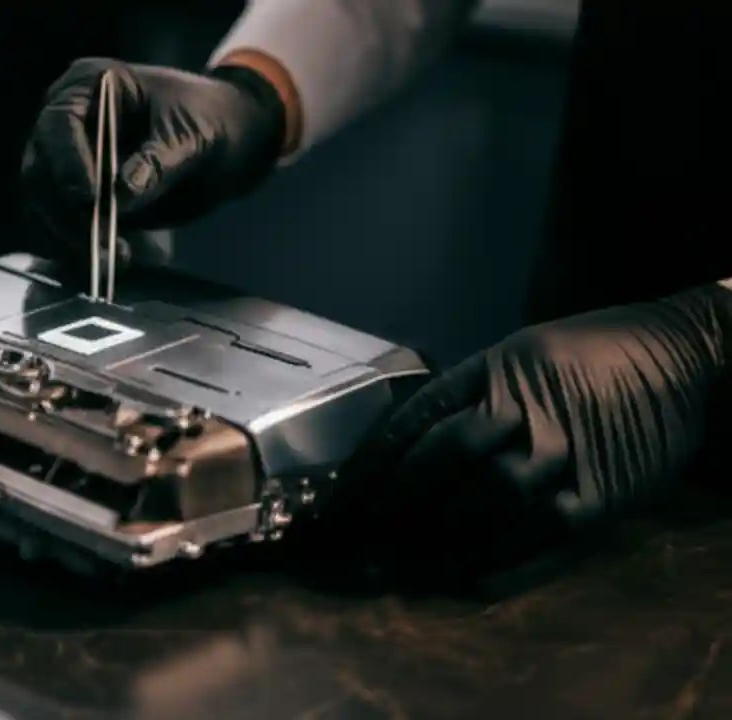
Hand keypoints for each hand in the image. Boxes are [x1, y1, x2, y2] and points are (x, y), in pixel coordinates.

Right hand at [20, 58, 284, 267]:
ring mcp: (66, 163)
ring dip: (68, 239)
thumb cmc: (209, 117)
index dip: (67, 163)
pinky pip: (58, 229)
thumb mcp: (194, 132)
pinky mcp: (75, 200)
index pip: (58, 124)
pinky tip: (103, 266)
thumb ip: (160, 161)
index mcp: (88, 86)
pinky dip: (73, 250)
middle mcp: (65, 123)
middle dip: (65, 213)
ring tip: (110, 262)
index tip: (89, 199)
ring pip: (42, 207)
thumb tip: (122, 197)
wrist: (227, 138)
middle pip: (40, 171)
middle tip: (100, 245)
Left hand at [333, 285, 731, 579]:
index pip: (418, 415)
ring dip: (438, 535)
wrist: (686, 355)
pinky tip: (468, 579)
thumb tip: (408, 441)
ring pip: (487, 499)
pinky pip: (544, 535)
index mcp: (496, 368)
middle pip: (444, 457)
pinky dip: (504, 562)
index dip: (375, 460)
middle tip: (359, 535)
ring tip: (399, 562)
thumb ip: (470, 393)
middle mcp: (526, 406)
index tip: (344, 495)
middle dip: (395, 500)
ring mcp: (566, 451)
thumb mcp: (521, 352)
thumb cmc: (595, 353)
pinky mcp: (605, 493)